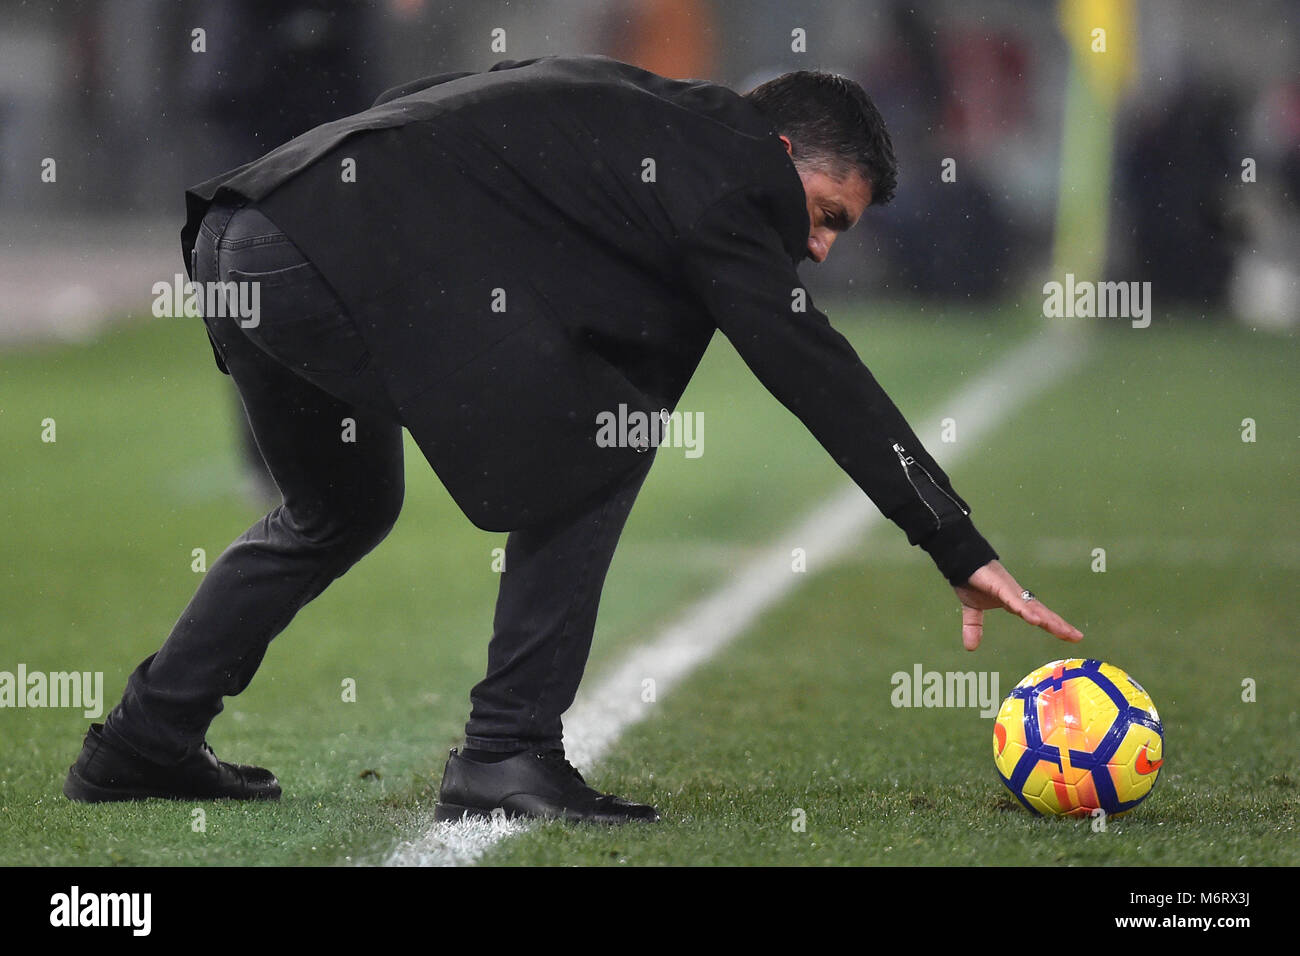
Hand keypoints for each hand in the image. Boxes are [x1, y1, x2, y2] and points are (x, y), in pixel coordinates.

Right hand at [952, 559, 1083, 650]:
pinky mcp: (1001, 587)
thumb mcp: (972, 610)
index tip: (1071, 636)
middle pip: (1042, 613)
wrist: (961, 561)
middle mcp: (1018, 597)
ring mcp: (1011, 591)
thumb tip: (970, 648)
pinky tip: (1035, 620)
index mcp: (1014, 602)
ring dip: (1048, 619)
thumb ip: (974, 628)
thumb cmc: (971, 581)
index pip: (1038, 616)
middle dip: (1059, 625)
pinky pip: (1015, 601)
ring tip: (1062, 631)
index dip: (1054, 625)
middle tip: (1076, 637)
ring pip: (1033, 608)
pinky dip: (1026, 611)